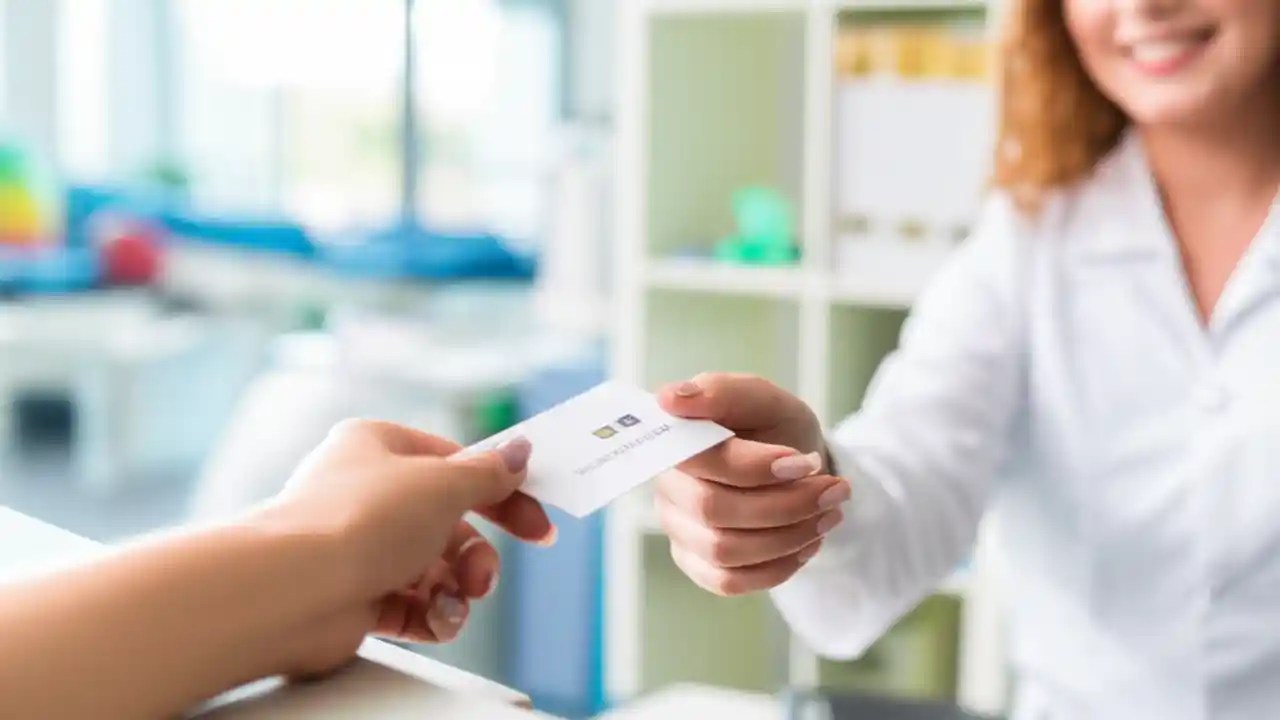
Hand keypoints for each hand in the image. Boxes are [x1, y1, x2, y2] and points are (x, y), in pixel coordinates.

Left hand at [253, 419, 554, 677]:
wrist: (294, 590)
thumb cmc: (358, 521)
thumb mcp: (444, 484)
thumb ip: (489, 473)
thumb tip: (517, 452)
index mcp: (377, 446)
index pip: (455, 464)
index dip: (501, 492)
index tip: (537, 520)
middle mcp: (363, 493)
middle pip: (448, 523)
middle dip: (475, 554)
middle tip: (486, 575)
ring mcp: (356, 547)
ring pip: (433, 568)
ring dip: (456, 588)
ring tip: (455, 599)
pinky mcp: (353, 597)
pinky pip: (411, 605)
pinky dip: (431, 615)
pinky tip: (435, 618)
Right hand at [656, 373, 850, 595]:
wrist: (796, 467)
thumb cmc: (773, 428)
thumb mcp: (764, 399)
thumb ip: (722, 391)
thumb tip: (671, 398)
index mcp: (675, 439)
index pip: (697, 459)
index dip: (752, 467)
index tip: (805, 463)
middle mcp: (668, 487)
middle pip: (712, 509)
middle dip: (784, 504)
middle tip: (835, 490)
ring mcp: (680, 529)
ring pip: (723, 550)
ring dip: (788, 536)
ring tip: (830, 513)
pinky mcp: (698, 564)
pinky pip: (728, 582)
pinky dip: (777, 566)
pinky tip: (807, 542)